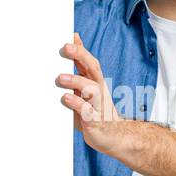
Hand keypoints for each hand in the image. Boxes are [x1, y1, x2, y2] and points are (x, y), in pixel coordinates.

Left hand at [56, 32, 127, 156]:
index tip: (69, 38)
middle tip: (66, 48)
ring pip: (91, 89)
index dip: (80, 49)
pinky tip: (65, 98)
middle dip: (80, 56)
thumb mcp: (86, 87)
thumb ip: (79, 66)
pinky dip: (77, 104)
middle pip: (92, 69)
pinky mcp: (94, 120)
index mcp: (95, 82)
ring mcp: (98, 105)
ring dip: (76, 81)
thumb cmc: (95, 110)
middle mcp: (98, 90)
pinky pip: (86, 111)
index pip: (89, 61)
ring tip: (60, 78)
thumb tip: (73, 40)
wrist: (114, 137)